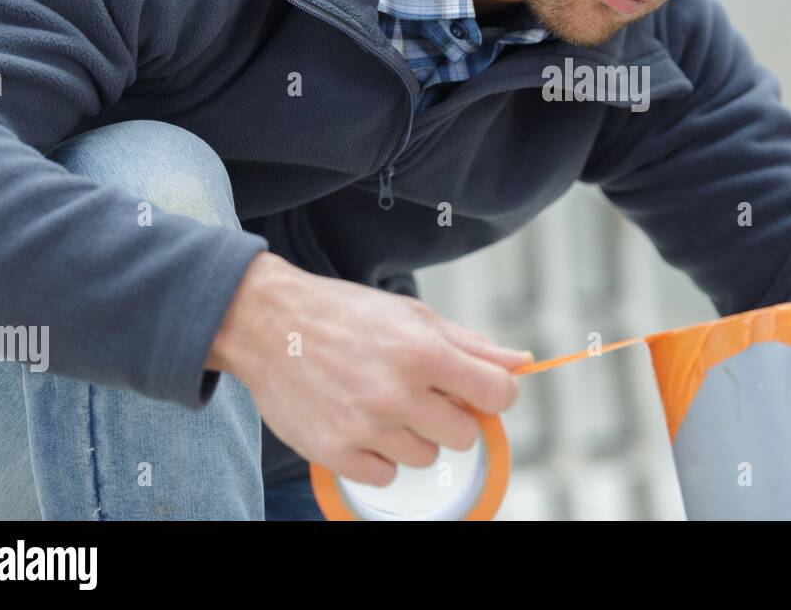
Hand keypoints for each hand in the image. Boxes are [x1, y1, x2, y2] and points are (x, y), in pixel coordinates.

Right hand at [209, 251, 533, 487]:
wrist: (268, 324)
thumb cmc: (346, 314)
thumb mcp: (413, 316)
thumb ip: (470, 344)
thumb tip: (521, 361)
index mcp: (423, 352)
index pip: (497, 393)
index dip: (495, 393)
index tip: (480, 390)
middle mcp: (398, 392)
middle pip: (465, 434)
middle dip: (452, 417)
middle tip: (423, 395)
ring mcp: (366, 426)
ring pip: (426, 457)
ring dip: (413, 436)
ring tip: (383, 404)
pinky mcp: (334, 452)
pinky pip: (385, 475)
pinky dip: (379, 455)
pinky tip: (361, 423)